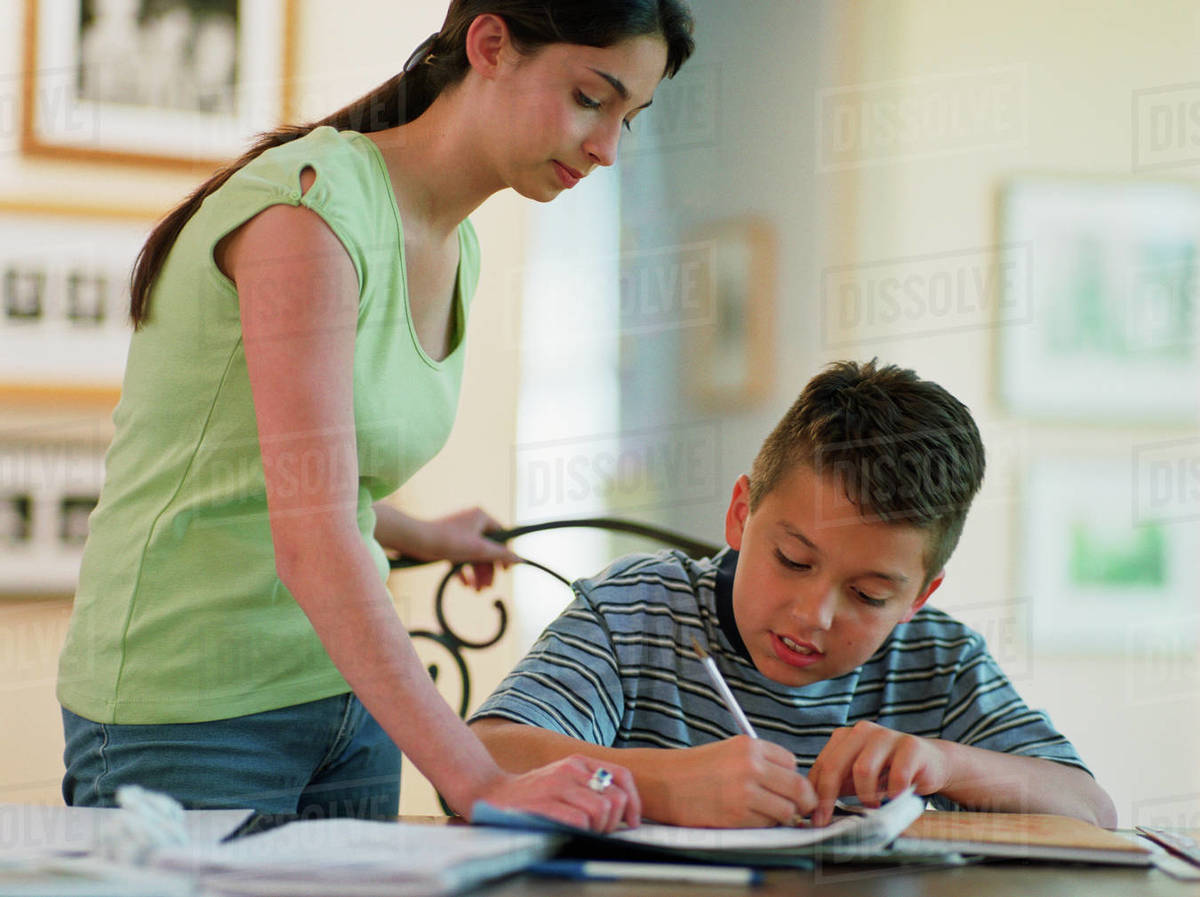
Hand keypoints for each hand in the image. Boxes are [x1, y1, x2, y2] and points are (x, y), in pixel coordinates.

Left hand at [406, 507, 520, 590]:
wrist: (414, 540)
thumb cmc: (446, 541)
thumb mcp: (478, 550)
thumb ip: (501, 555)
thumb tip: (520, 559)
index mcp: (481, 517)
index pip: (502, 536)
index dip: (505, 554)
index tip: (506, 572)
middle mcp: (471, 521)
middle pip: (487, 548)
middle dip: (488, 570)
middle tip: (487, 588)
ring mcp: (458, 531)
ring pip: (473, 555)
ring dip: (476, 573)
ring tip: (475, 591)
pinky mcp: (446, 541)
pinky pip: (461, 556)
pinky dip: (463, 570)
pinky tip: (463, 584)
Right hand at [468, 755, 639, 832]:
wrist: (491, 793)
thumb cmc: (532, 793)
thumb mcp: (563, 780)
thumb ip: (590, 787)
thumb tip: (624, 810)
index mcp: (579, 762)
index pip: (622, 776)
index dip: (634, 803)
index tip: (631, 822)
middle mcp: (570, 769)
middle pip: (616, 798)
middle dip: (613, 822)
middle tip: (599, 831)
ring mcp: (557, 786)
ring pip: (602, 810)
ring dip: (598, 829)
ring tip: (583, 833)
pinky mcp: (544, 804)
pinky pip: (580, 821)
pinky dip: (582, 832)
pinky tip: (570, 833)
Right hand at [655, 736, 815, 827]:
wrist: (664, 782)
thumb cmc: (695, 768)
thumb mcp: (729, 750)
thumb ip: (760, 762)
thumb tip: (790, 784)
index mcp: (749, 746)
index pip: (791, 762)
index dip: (793, 777)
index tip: (791, 787)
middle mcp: (750, 767)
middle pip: (798, 788)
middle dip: (802, 801)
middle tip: (800, 807)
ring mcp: (744, 793)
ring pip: (786, 811)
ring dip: (782, 816)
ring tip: (767, 813)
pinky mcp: (736, 816)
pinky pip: (765, 825)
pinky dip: (762, 825)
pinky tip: (747, 817)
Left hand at [807, 721, 949, 825]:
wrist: (931, 763)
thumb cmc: (889, 772)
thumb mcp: (859, 778)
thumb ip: (838, 786)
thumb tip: (814, 808)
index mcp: (846, 737)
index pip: (822, 764)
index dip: (815, 793)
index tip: (813, 817)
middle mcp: (863, 731)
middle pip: (835, 765)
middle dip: (828, 796)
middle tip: (828, 819)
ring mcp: (887, 735)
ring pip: (863, 769)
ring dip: (865, 795)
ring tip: (872, 805)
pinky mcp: (911, 746)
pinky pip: (896, 775)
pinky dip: (893, 792)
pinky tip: (895, 796)